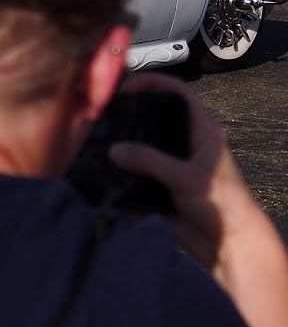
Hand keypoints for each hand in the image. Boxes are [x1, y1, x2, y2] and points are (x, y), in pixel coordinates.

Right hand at [109, 73, 260, 266]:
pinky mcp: (162, 184)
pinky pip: (137, 170)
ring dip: (124, 143)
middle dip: (132, 112)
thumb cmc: (220, 203)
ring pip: (144, 144)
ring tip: (99, 139)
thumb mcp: (187, 178)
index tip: (126, 87)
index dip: (154, 82)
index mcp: (203, 131)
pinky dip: (122, 170)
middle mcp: (187, 142)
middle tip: (105, 113)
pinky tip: (104, 169)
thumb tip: (114, 150)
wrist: (227, 244)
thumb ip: (150, 160)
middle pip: (156, 116)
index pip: (178, 92)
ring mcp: (173, 163)